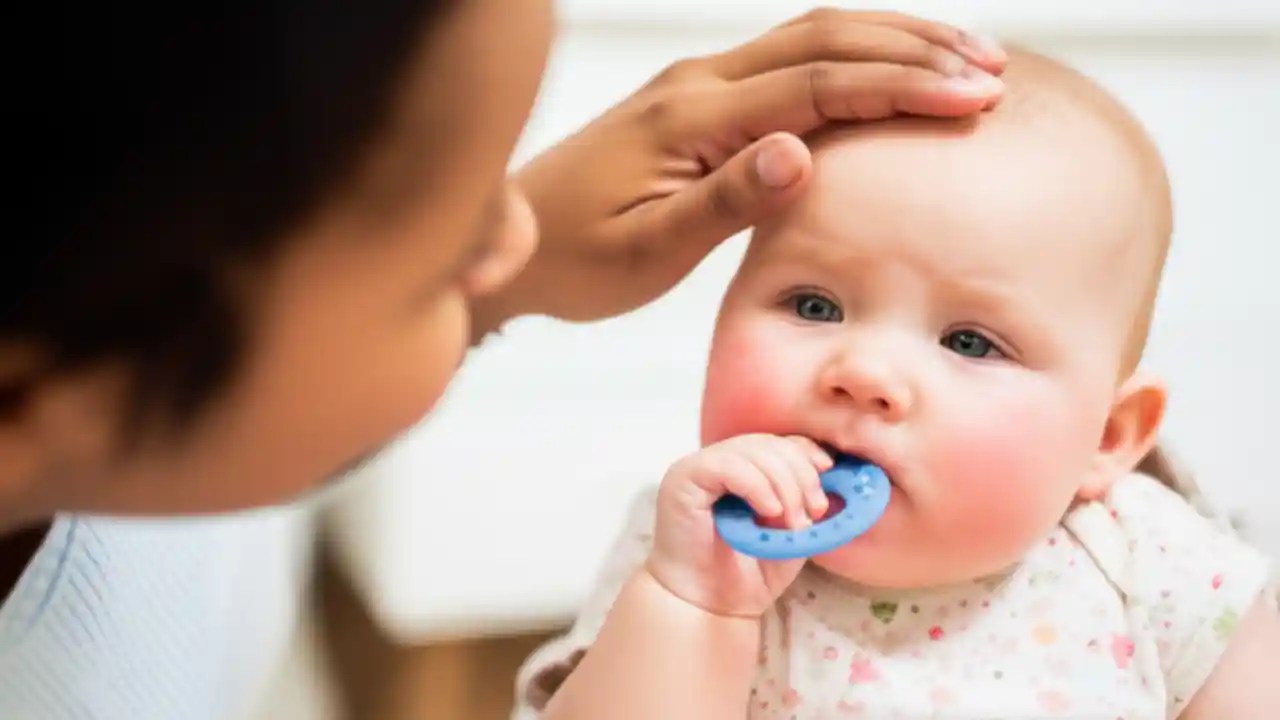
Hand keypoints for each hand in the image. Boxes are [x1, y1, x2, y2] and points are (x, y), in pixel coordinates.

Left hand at [478, 9, 1005, 326]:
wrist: (511, 243)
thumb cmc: (575, 258)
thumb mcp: (647, 250)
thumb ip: (725, 201)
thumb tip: (802, 152)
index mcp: (693, 118)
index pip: (818, 84)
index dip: (902, 85)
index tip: (974, 97)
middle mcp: (699, 84)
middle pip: (823, 38)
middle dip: (914, 47)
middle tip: (993, 68)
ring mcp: (697, 87)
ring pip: (808, 39)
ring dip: (889, 41)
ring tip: (964, 57)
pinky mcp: (697, 103)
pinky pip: (788, 62)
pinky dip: (850, 59)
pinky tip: (885, 74)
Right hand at [646, 434, 832, 617]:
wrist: (711, 607)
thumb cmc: (750, 571)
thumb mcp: (791, 530)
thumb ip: (807, 500)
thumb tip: (834, 473)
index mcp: (744, 467)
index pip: (778, 441)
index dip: (806, 451)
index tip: (828, 473)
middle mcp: (719, 460)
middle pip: (768, 443)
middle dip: (800, 474)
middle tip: (815, 511)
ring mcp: (699, 466)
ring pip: (751, 450)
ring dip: (784, 484)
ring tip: (793, 522)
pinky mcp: (684, 478)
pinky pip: (726, 466)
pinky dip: (756, 485)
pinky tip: (770, 511)